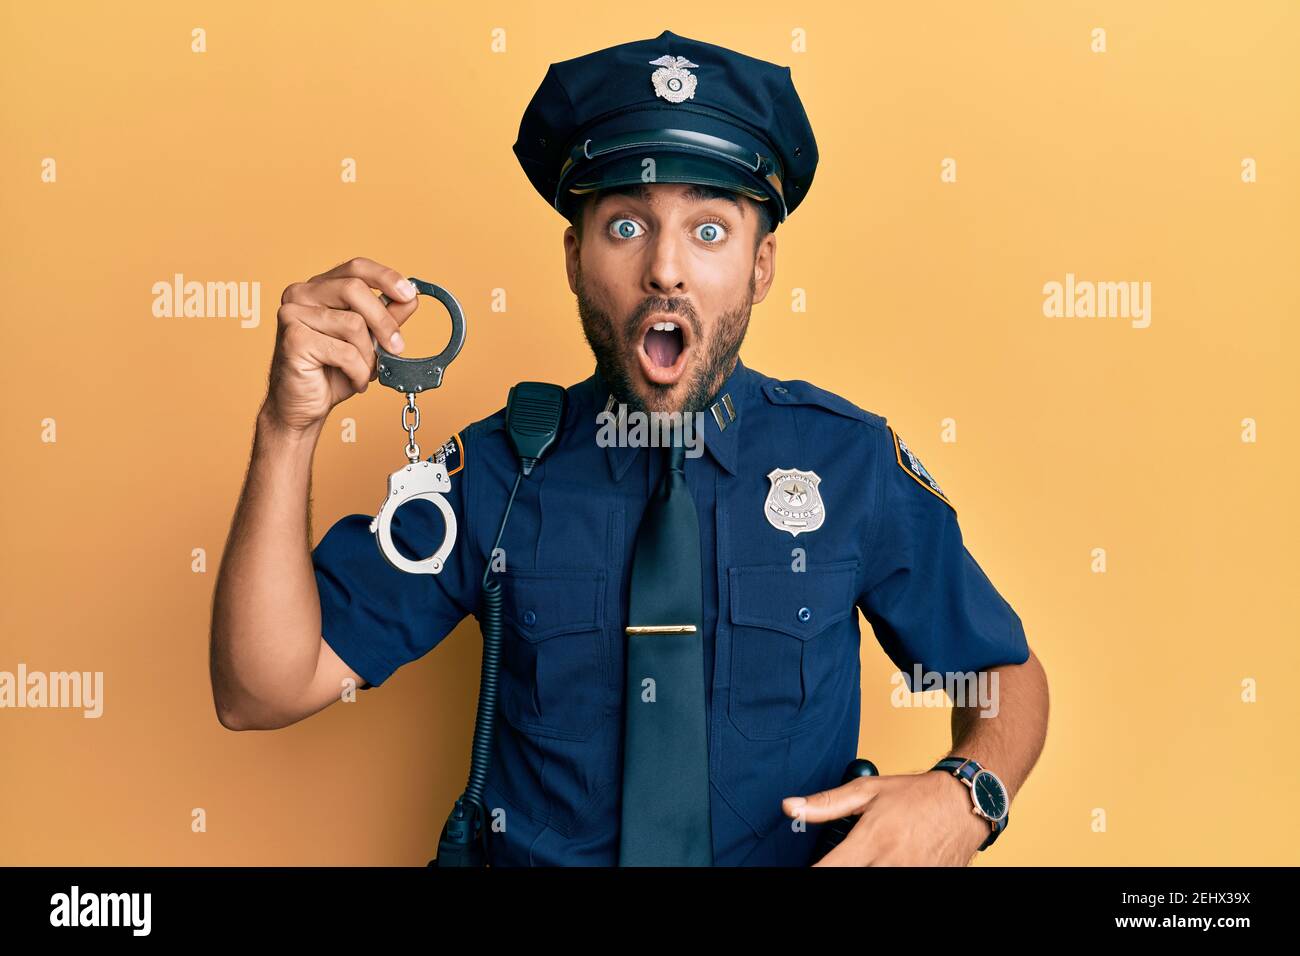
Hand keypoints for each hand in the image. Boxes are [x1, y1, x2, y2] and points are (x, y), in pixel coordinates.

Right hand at [262, 256, 421, 432]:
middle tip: (397, 346)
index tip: (409, 294)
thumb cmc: (332, 372)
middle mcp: (301, 293)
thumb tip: (410, 298)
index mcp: (319, 288)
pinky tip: (353, 380)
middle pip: (355, 289)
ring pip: (353, 324)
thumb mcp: (368, 341)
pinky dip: (357, 371)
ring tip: (362, 370)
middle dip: (384, 321)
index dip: (386, 277)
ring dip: (368, 354)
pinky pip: (344, 351)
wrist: (304, 406)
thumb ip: (386, 318)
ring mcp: (292, 313)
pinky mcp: (294, 338)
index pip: (355, 267)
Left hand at [782, 770, 990, 865]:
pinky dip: (886, 873)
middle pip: (850, 880)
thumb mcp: (867, 790)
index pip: (828, 870)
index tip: (810, 868)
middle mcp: (891, 863)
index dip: (813, 871)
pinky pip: (898, 887)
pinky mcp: (928, 880)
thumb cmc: (915, 795)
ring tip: (865, 859)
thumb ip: (826, 803)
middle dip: (839, 872)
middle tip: (842, 860)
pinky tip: (883, 863)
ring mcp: (910, 875)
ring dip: (864, 872)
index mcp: (871, 840)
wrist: (964, 803)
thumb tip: (790, 807)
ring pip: (873, 885)